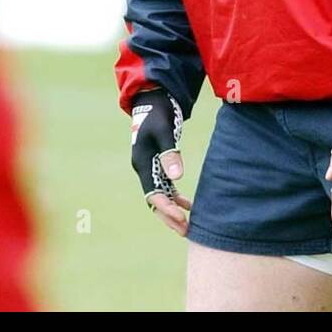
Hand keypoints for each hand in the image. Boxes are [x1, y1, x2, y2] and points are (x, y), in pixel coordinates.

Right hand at [130, 88, 190, 235]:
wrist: (153, 100)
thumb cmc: (158, 114)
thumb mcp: (164, 131)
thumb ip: (170, 153)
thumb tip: (177, 176)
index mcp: (142, 163)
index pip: (153, 193)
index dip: (166, 207)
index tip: (181, 217)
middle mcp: (144, 169)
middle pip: (155, 200)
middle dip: (169, 216)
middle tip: (186, 232)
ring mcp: (150, 167)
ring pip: (161, 196)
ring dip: (173, 210)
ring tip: (188, 226)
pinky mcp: (158, 163)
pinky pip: (166, 187)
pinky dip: (176, 197)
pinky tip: (188, 205)